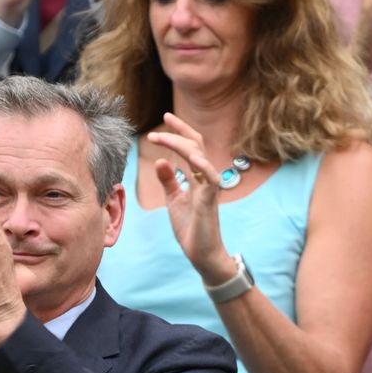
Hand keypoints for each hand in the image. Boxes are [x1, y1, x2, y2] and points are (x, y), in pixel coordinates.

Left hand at [148, 114, 236, 285]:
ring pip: (199, 156)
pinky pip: (210, 178)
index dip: (179, 132)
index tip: (165, 118)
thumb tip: (160, 161)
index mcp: (197, 177)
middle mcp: (206, 178)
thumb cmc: (191, 228)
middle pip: (197, 144)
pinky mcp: (210, 201)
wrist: (201, 253)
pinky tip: (191, 157)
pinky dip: (202, 166)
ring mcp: (210, 188)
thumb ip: (169, 180)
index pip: (191, 147)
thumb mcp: (174, 200)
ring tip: (162, 137)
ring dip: (180, 144)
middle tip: (162, 121)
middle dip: (179, 131)